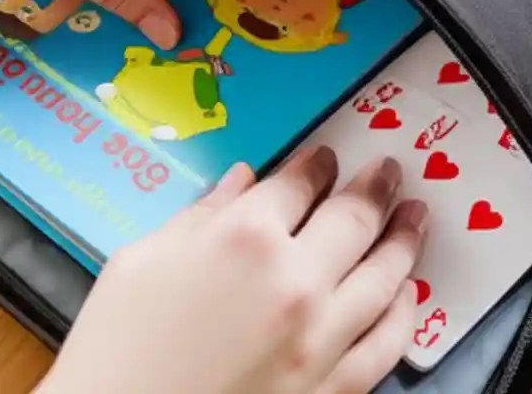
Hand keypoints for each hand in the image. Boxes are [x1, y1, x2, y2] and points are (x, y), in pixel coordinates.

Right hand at [37, 148, 428, 393]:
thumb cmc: (116, 349)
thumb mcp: (140, 262)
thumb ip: (199, 216)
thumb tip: (239, 182)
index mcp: (243, 238)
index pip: (298, 184)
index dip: (317, 166)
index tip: (326, 160)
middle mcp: (295, 281)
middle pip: (353, 220)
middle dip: (375, 189)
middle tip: (389, 173)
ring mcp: (320, 338)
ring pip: (383, 276)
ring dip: (404, 240)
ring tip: (415, 217)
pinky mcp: (330, 388)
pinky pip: (385, 345)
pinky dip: (402, 314)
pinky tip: (407, 294)